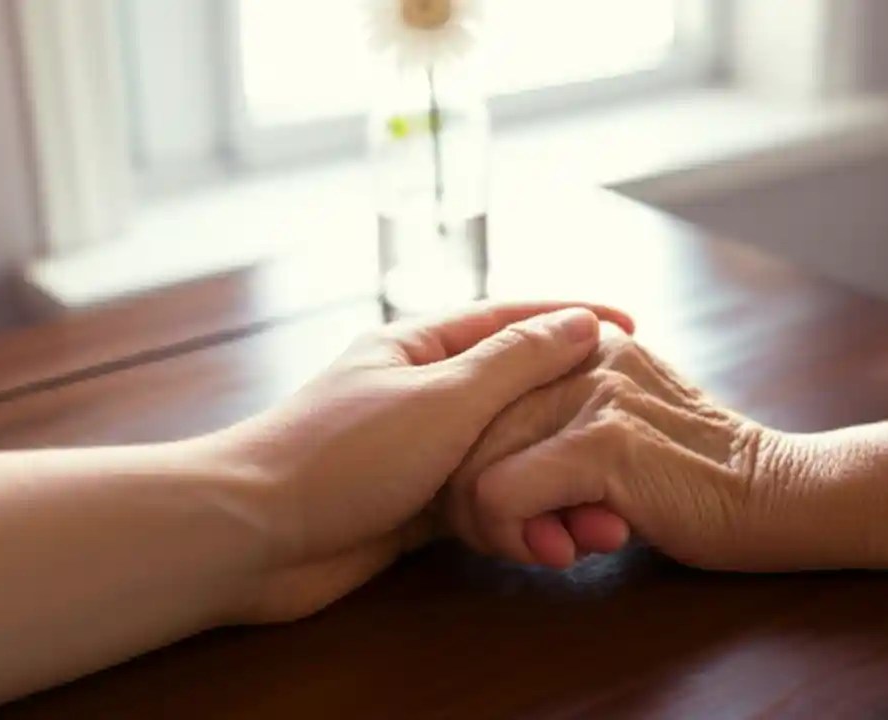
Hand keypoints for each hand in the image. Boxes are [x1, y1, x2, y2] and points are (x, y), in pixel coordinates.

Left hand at [209, 302, 633, 623]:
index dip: (574, 316)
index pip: (513, 317)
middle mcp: (419, 390)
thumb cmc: (343, 455)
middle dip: (569, 408)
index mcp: (419, 344)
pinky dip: (516, 514)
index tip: (633, 323)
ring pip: (501, 452)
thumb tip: (581, 321)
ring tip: (599, 502)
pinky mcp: (411, 505)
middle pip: (513, 389)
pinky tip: (551, 530)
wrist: (254, 537)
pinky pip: (480, 500)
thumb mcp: (443, 398)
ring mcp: (415, 450)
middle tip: (628, 416)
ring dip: (547, 475)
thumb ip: (516, 361)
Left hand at [447, 326, 776, 570]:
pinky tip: (568, 548)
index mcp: (578, 339)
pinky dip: (516, 537)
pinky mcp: (602, 442)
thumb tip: (474, 454)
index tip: (509, 499)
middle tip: (529, 534)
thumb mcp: (617, 423)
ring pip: (473, 466)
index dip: (471, 457)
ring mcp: (590, 392)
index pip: (475, 387)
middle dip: (477, 499)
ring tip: (554, 542)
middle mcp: (579, 350)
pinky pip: (500, 495)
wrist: (773, 497)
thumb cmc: (686, 479)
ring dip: (498, 526)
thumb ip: (553, 414)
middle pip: (464, 430)